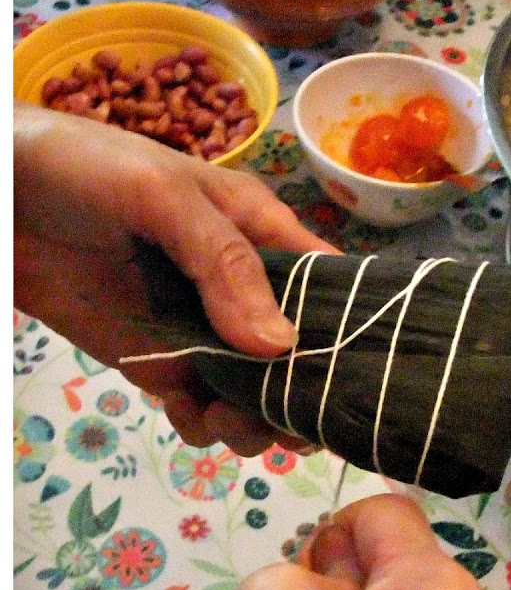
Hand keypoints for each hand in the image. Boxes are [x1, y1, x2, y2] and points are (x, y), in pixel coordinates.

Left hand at [13, 101, 339, 454]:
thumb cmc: (82, 166)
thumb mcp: (163, 196)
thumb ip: (223, 264)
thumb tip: (280, 346)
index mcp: (262, 232)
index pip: (331, 288)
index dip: (348, 333)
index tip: (349, 379)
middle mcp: (242, 287)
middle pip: (298, 355)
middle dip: (298, 394)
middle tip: (275, 417)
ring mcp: (198, 327)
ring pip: (255, 391)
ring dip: (253, 419)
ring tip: (223, 420)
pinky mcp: (153, 359)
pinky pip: (198, 405)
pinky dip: (202, 423)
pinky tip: (186, 414)